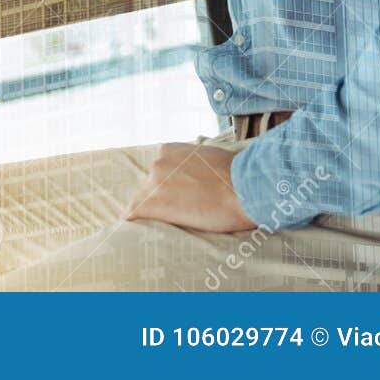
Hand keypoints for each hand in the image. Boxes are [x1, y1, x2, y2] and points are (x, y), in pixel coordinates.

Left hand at [123, 143, 256, 232]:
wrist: (245, 188)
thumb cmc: (237, 175)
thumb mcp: (210, 157)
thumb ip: (193, 164)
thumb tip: (197, 176)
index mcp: (169, 150)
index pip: (159, 170)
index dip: (168, 186)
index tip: (178, 196)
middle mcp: (158, 163)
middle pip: (150, 185)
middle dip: (163, 198)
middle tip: (182, 211)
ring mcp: (154, 183)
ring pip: (143, 200)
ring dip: (154, 211)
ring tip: (169, 224)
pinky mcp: (154, 203)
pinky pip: (134, 213)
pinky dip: (135, 221)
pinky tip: (138, 229)